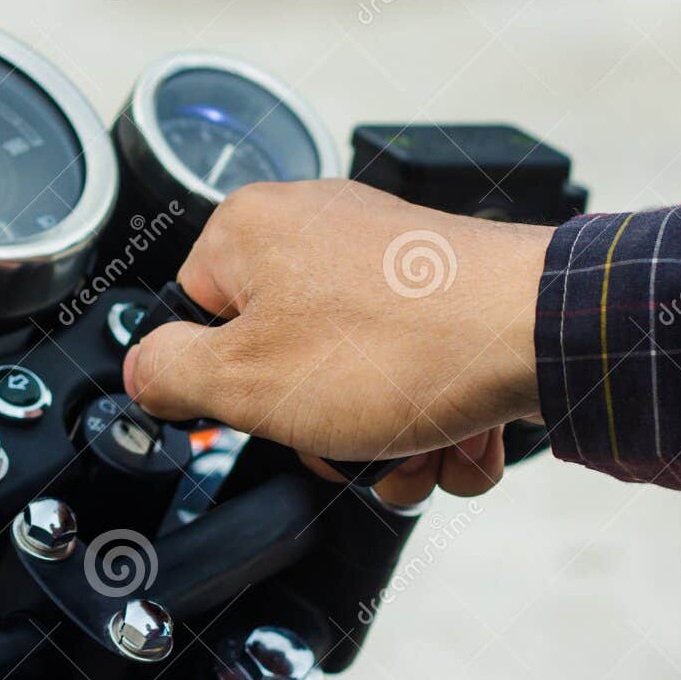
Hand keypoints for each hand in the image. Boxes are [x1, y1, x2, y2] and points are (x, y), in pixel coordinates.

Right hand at [122, 180, 550, 504]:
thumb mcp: (245, 382)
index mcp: (252, 232)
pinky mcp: (445, 293)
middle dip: (324, 434)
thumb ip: (170, 376)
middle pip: (283, 363)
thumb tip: (141, 372)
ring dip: (386, 445)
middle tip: (350, 446)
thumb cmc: (399, 348)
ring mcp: (389, 262)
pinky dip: (435, 423)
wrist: (540, 334)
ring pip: (356, 384)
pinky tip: (457, 435)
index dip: (227, 387)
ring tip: (419, 449)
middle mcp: (319, 230)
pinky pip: (415, 377)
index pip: (195, 318)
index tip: (264, 416)